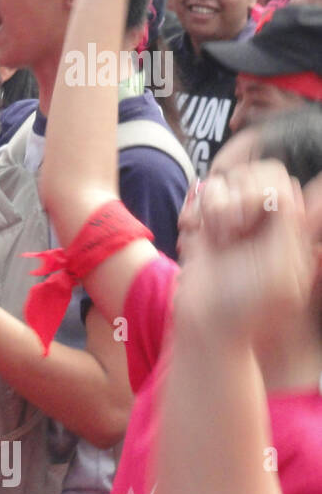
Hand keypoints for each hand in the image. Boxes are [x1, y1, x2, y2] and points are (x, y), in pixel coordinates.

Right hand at [175, 162, 321, 341]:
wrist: (205, 320)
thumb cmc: (248, 303)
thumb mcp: (282, 268)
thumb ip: (289, 225)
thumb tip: (293, 190)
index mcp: (291, 226)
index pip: (283, 182)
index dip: (266, 194)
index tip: (257, 224)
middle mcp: (266, 219)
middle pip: (256, 173)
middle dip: (241, 197)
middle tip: (234, 231)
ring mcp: (236, 219)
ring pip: (227, 180)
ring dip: (219, 206)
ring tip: (219, 237)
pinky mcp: (208, 223)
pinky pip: (205, 192)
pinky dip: (200, 209)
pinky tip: (202, 233)